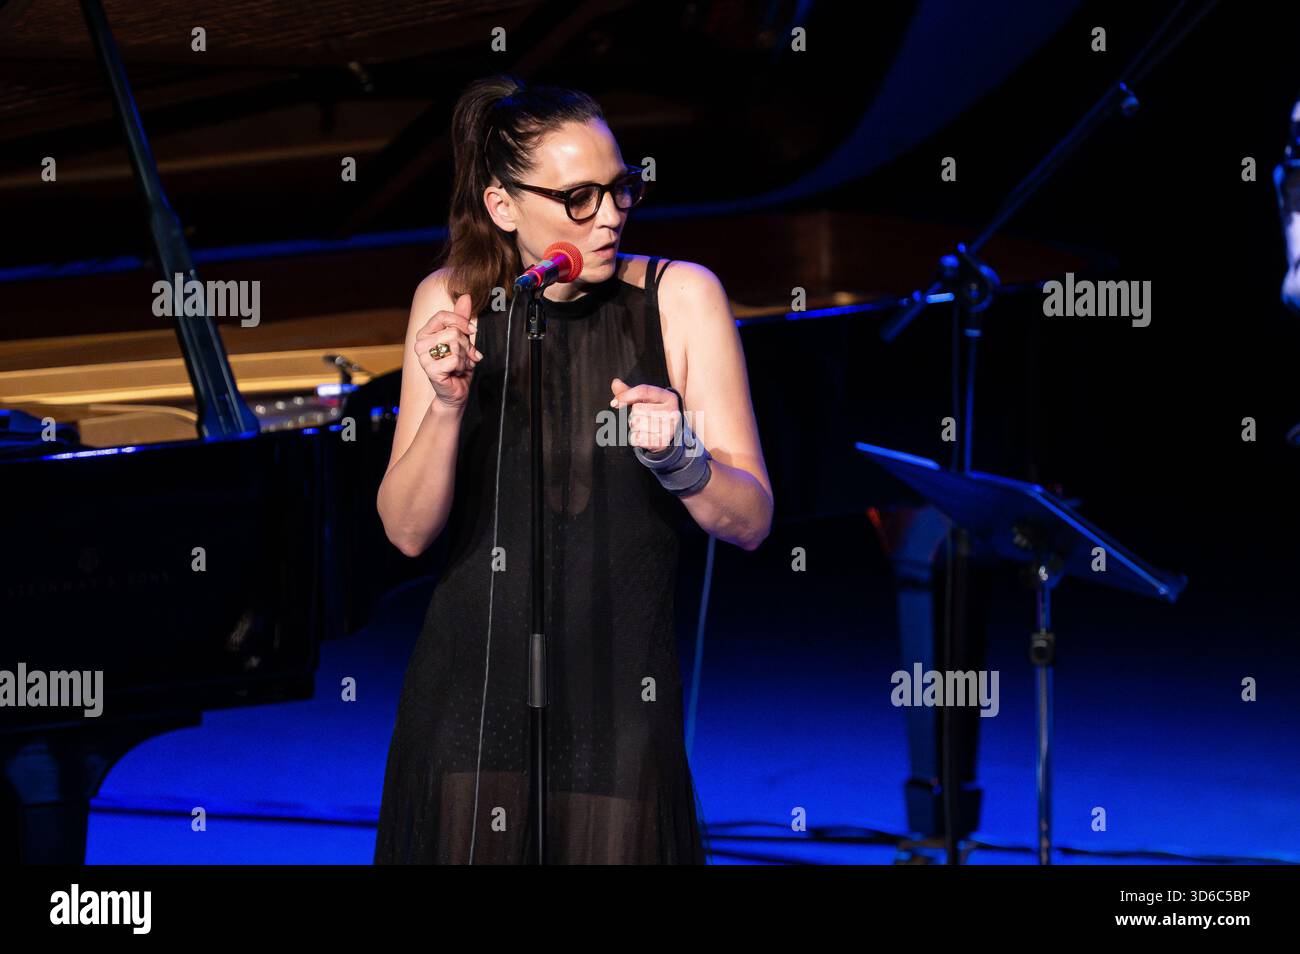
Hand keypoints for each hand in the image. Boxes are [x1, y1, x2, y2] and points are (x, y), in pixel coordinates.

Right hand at [416, 293, 480, 409]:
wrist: (456, 392)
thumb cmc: (458, 366)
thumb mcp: (462, 339)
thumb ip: (461, 319)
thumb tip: (466, 296)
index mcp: (425, 333)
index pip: (442, 316)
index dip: (461, 321)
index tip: (472, 331)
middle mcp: (420, 343)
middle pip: (452, 331)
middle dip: (466, 345)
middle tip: (465, 356)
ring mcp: (422, 357)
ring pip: (454, 344)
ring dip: (465, 357)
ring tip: (460, 365)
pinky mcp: (429, 370)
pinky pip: (454, 359)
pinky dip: (462, 366)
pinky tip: (457, 372)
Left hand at [609, 377, 679, 453]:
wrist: (672, 431)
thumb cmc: (655, 411)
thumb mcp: (647, 399)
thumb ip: (630, 391)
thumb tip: (615, 383)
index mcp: (668, 397)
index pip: (643, 391)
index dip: (626, 396)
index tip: (614, 403)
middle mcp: (672, 411)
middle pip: (637, 410)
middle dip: (633, 415)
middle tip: (641, 418)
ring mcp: (669, 428)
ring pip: (636, 425)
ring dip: (633, 427)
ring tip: (643, 427)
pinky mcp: (663, 442)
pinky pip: (638, 438)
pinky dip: (635, 438)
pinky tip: (643, 436)